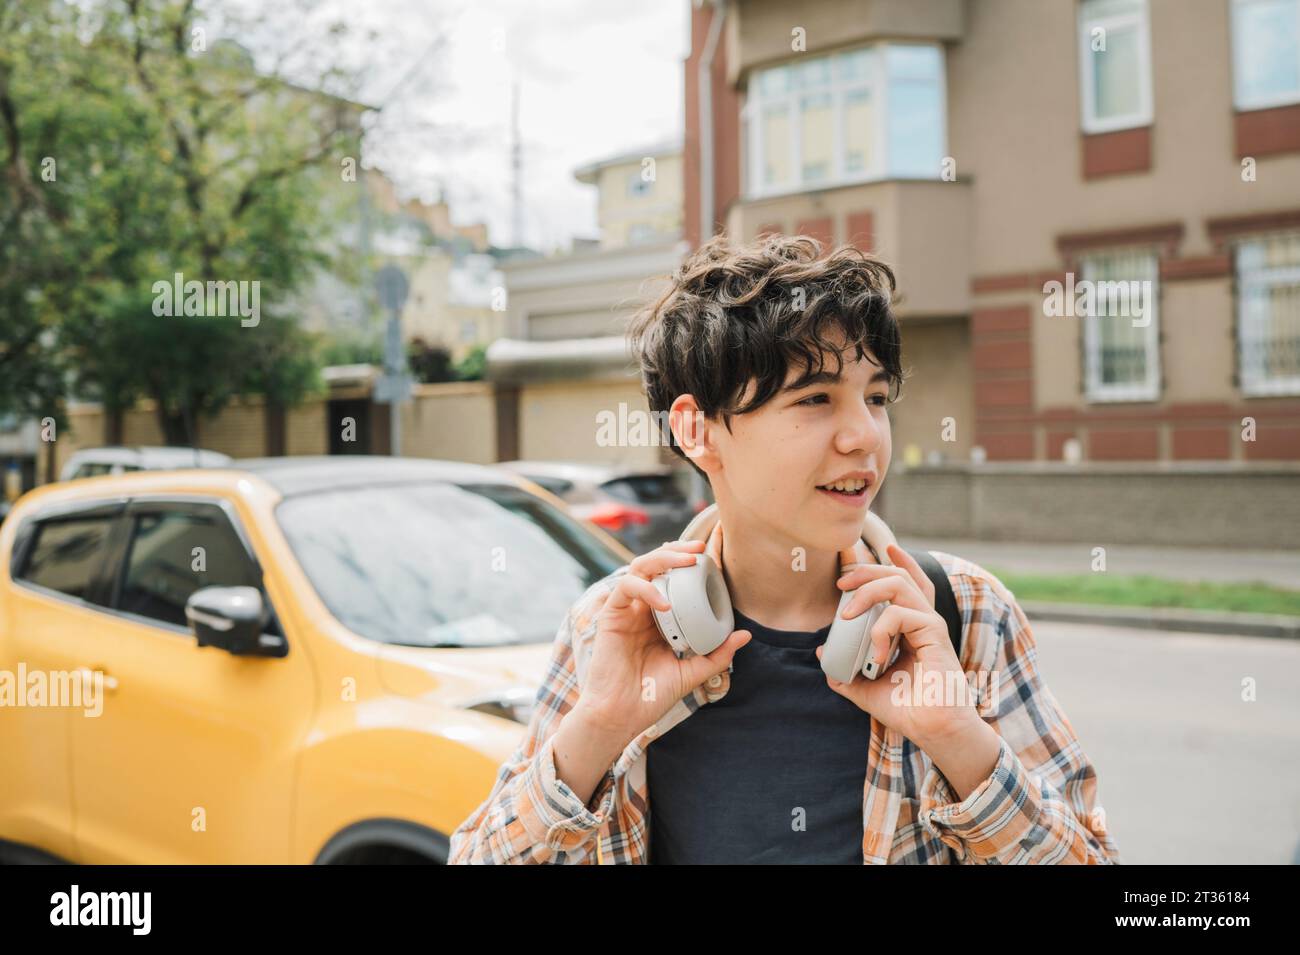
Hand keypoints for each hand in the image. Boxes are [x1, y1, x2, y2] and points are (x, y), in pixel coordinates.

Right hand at [576, 539, 751, 747]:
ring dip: (663, 560)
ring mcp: (625, 610)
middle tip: (699, 550)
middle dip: (676, 552)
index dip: (687, 564)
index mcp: (658, 618)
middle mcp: (641, 609)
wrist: (622, 715)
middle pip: (655, 566)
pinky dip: (646, 589)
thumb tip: (745, 635)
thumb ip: (717, 654)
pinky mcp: (610, 616)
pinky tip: (665, 604)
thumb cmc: (652, 695)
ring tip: (686, 562)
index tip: (710, 558)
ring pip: (639, 568)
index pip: (671, 580)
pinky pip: (625, 589)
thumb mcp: (693, 672)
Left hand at [815, 544, 978, 746]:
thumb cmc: (907, 710)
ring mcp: (930, 624)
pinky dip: (881, 629)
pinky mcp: (935, 633)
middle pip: (899, 576)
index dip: (890, 564)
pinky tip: (877, 654)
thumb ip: (845, 672)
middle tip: (841, 582)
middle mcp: (922, 621)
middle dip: (867, 570)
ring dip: (868, 592)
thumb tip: (824, 655)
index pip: (904, 585)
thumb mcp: (865, 689)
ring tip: (847, 614)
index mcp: (911, 629)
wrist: (931, 730)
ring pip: (900, 584)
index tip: (868, 554)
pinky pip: (901, 613)